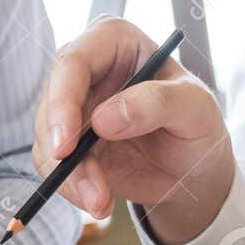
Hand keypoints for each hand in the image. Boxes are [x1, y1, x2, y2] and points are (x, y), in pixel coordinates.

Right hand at [34, 17, 232, 244]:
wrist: (191, 164)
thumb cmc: (197, 122)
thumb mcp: (196, 107)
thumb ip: (158, 103)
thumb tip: (105, 119)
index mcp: (114, 41)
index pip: (73, 62)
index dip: (63, 102)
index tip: (67, 146)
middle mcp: (86, 70)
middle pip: (51, 103)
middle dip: (62, 150)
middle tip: (88, 188)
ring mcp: (73, 108)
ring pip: (48, 140)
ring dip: (70, 178)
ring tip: (102, 203)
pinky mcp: (68, 144)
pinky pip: (52, 167)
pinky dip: (72, 190)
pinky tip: (100, 203)